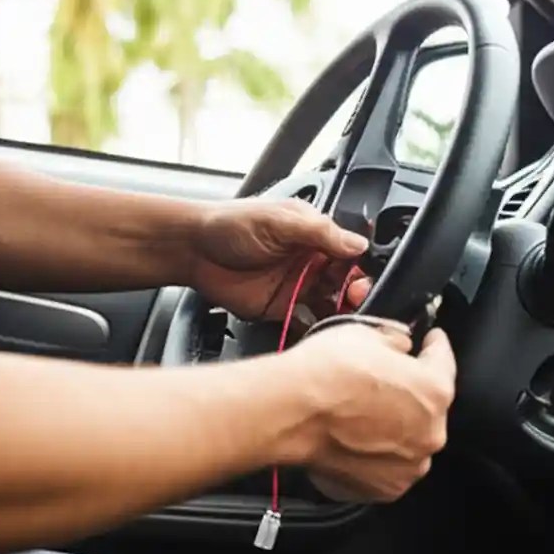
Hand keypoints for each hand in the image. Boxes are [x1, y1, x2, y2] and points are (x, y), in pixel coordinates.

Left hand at [190, 198, 370, 320]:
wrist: (192, 249)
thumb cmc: (230, 224)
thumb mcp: (278, 220)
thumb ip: (319, 232)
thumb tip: (358, 243)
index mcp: (313, 234)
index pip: (349, 251)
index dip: (359, 265)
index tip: (361, 276)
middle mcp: (309, 261)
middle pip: (346, 280)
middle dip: (355, 290)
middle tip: (355, 296)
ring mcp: (297, 286)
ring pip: (332, 303)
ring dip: (342, 311)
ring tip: (342, 316)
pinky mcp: (281, 309)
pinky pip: (307, 322)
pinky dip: (317, 330)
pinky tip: (322, 332)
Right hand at [288, 324, 455, 502]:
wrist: (289, 413)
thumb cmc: (325, 373)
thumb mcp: (366, 334)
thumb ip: (395, 341)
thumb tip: (399, 345)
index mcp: (434, 391)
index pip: (443, 361)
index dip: (434, 346)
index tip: (431, 341)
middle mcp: (430, 433)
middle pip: (429, 406)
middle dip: (411, 391)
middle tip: (384, 379)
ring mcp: (408, 466)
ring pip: (410, 439)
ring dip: (396, 426)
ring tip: (364, 411)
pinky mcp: (383, 488)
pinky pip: (388, 465)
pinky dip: (377, 453)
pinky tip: (355, 436)